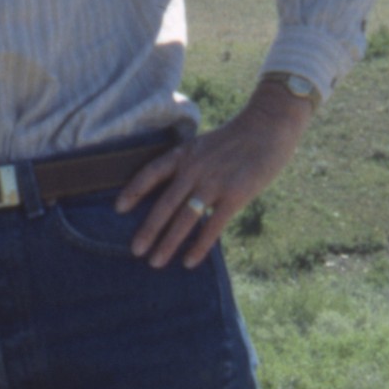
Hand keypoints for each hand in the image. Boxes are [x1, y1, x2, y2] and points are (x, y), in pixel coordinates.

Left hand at [113, 75, 317, 268]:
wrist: (269, 126)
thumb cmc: (238, 138)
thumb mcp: (205, 145)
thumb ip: (190, 165)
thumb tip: (177, 193)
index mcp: (185, 154)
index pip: (151, 172)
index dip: (133, 190)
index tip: (118, 208)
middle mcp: (194, 169)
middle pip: (165, 203)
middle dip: (148, 229)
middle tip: (135, 250)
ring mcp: (214, 182)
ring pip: (184, 219)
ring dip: (168, 243)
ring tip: (155, 262)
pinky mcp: (235, 195)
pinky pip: (212, 226)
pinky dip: (199, 246)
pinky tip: (189, 262)